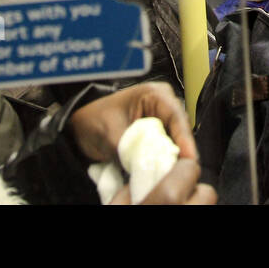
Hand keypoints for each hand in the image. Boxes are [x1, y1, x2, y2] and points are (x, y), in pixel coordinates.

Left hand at [69, 83, 215, 203]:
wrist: (79, 125)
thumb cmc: (93, 120)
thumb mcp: (111, 135)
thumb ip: (131, 150)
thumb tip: (148, 167)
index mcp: (154, 94)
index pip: (177, 116)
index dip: (185, 139)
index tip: (190, 158)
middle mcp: (163, 104)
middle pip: (180, 129)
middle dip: (181, 150)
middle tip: (183, 171)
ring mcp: (160, 118)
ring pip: (175, 140)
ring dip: (173, 156)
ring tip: (174, 173)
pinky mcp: (156, 133)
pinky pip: (166, 146)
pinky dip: (164, 158)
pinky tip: (163, 170)